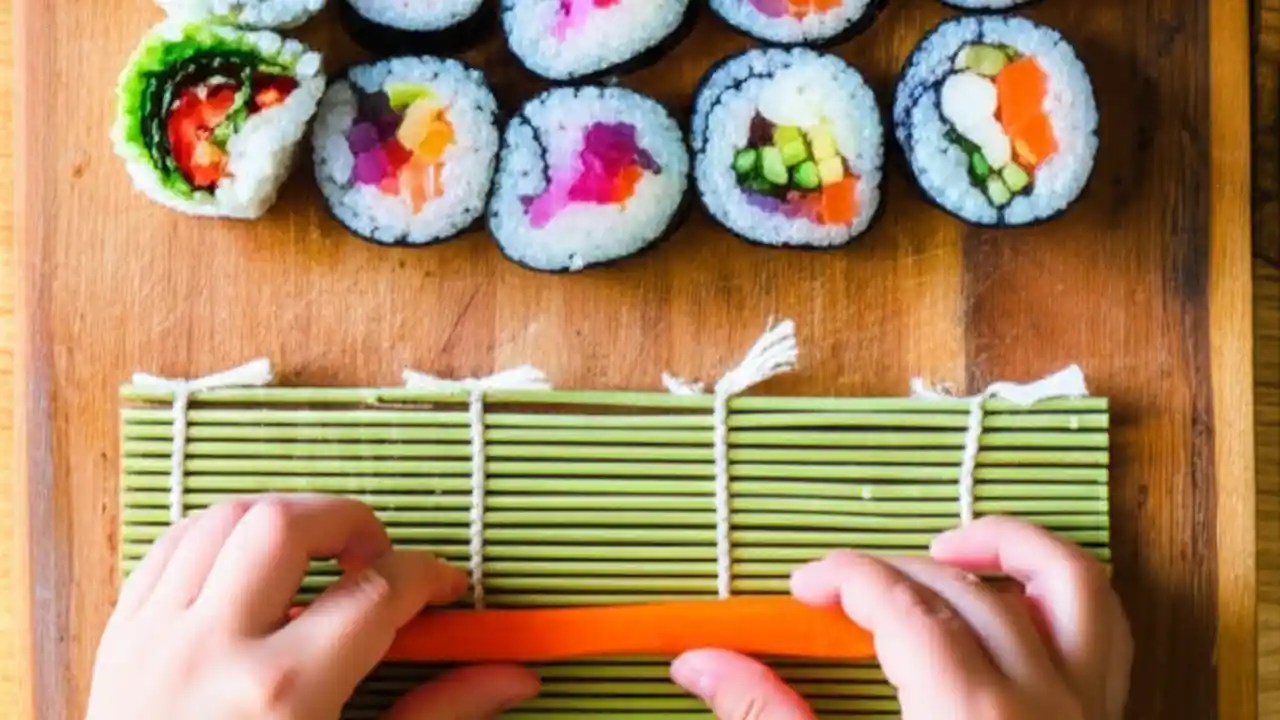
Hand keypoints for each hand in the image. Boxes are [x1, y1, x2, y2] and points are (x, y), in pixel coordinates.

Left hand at [88, 495, 538, 719]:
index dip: (427, 576)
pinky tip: (253, 569)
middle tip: (376, 556)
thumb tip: (515, 677)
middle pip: (288, 524)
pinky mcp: (120, 637)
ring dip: (284, 519)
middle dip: (349, 520)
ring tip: (318, 557)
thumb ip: (436, 715)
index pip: (378, 592)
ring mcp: (156, 639)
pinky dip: (220, 536)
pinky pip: (171, 546)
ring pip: (223, 518)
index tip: (444, 588)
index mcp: (284, 693)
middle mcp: (213, 651)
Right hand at [670, 516, 1131, 719]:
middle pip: (964, 591)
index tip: (804, 586)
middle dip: (893, 569)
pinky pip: (1105, 639)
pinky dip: (1061, 598)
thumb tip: (699, 662)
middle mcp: (1042, 706)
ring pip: (1073, 590)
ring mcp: (1087, 717)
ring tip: (951, 545)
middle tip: (839, 590)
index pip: (903, 604)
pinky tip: (1012, 605)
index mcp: (968, 719)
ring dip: (1012, 550)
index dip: (847, 576)